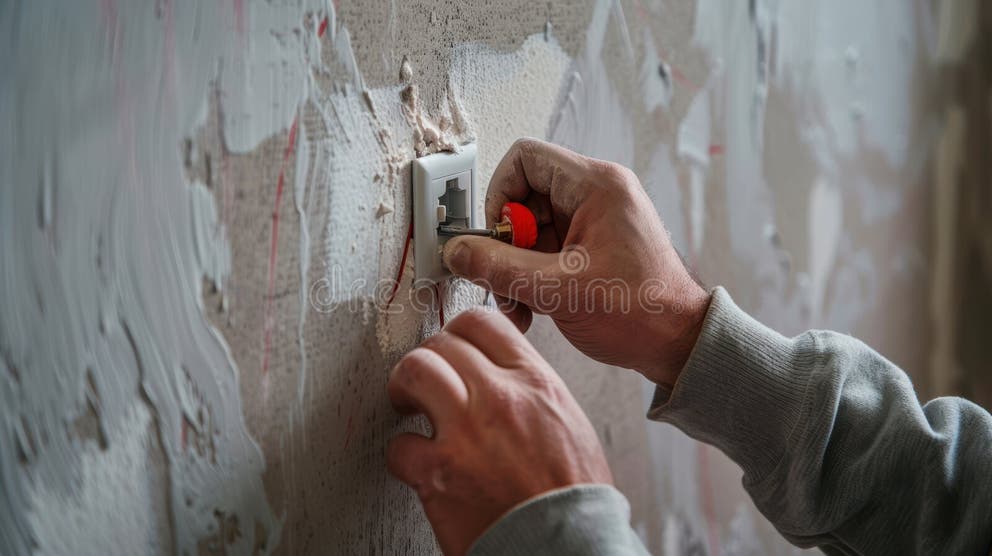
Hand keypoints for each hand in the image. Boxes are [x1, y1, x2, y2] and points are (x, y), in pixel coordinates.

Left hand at [386, 308, 610, 554]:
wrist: (569, 543)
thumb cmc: (573, 493)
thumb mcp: (566, 420)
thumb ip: (529, 388)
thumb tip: (498, 373)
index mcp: (534, 382)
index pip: (481, 322)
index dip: (457, 332)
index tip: (450, 347)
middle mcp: (499, 398)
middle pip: (441, 343)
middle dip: (428, 358)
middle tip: (425, 381)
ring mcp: (465, 433)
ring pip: (414, 371)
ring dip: (404, 386)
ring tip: (409, 404)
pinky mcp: (437, 474)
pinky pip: (398, 445)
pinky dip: (402, 454)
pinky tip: (416, 461)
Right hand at [442, 138, 710, 388]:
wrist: (679, 344)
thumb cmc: (640, 313)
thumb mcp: (557, 290)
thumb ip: (499, 269)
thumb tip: (456, 252)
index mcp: (597, 186)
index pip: (525, 159)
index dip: (498, 196)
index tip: (494, 238)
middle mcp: (597, 194)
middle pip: (523, 198)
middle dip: (505, 245)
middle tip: (503, 282)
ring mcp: (594, 220)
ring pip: (531, 229)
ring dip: (516, 269)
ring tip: (519, 306)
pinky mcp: (592, 245)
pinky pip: (546, 249)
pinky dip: (532, 277)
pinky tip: (533, 309)